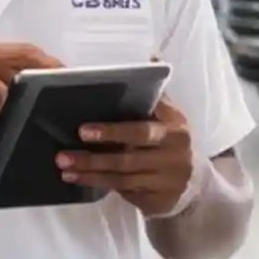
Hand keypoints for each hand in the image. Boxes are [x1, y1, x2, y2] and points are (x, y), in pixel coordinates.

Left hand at [55, 98, 194, 216]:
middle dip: (95, 157)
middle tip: (65, 154)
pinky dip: (98, 184)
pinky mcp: (155, 199)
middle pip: (128, 157)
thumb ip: (156, 95)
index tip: (83, 130)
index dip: (112, 131)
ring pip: (121, 177)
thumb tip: (152, 59)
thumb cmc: (171, 140)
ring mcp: (164, 180)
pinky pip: (123, 191)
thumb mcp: (170, 116)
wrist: (193, 183)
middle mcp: (171, 155)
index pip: (140, 129)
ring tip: (65, 167)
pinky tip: (78, 179)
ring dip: (90, 172)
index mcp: (173, 128)